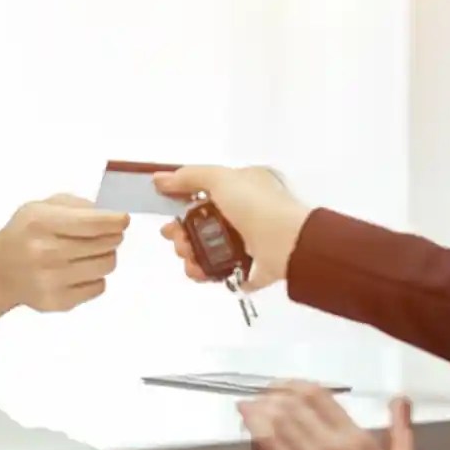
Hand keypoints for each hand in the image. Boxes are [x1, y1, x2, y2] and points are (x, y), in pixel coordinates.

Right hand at [0, 194, 129, 311]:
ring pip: (106, 265)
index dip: (115, 220)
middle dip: (112, 236)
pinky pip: (99, 287)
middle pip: (105, 244)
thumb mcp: (41, 207)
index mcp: (41, 222)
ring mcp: (53, 280)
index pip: (93, 223)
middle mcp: (46, 252)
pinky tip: (80, 270)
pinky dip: (96, 277)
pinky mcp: (59, 302)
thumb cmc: (25, 234)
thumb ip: (76, 205)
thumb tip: (110, 215)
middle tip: (106, 234)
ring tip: (92, 252)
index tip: (122, 219)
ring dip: (106, 255)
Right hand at [154, 165, 311, 290]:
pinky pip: (222, 271)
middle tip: (178, 241)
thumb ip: (189, 176)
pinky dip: (207, 273)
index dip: (180, 204)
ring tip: (190, 259)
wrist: (289, 244)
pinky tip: (202, 273)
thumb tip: (160, 178)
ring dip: (190, 255)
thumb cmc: (259, 206)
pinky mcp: (251, 266)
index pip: (202, 194)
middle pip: (199, 225)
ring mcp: (247, 241)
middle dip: (181, 235)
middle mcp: (243, 213)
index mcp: (240, 188)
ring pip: (206, 250)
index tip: (167, 215)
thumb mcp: (221, 178)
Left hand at [238, 381, 414, 449]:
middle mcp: (329, 449)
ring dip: (260, 407)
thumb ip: (399, 433)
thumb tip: (400, 404)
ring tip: (252, 403)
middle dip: (273, 393)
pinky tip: (248, 421)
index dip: (295, 384)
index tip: (287, 385)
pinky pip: (265, 447)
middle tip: (265, 393)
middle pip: (290, 404)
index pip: (316, 394)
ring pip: (274, 420)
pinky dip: (254, 428)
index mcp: (355, 441)